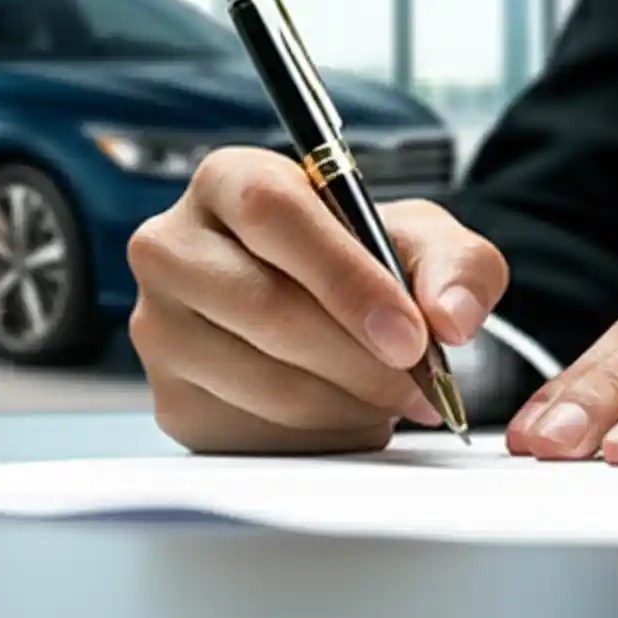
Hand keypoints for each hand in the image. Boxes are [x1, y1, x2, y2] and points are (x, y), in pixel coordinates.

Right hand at [128, 147, 507, 453]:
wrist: (318, 318)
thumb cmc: (361, 265)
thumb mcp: (421, 243)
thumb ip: (457, 264)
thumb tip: (452, 318)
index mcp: (227, 181)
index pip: (269, 213)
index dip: (345, 278)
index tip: (409, 335)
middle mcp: (171, 247)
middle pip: (263, 307)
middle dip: (359, 359)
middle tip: (420, 385)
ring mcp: (160, 329)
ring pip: (263, 382)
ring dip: (348, 403)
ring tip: (388, 396)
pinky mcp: (173, 402)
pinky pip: (255, 434)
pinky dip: (321, 436)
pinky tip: (344, 411)